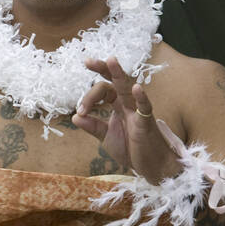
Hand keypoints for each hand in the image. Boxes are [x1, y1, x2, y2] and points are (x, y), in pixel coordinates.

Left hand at [74, 56, 183, 183]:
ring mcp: (138, 111)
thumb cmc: (131, 149)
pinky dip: (141, 97)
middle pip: (114, 82)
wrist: (150, 165)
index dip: (88, 98)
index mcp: (117, 105)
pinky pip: (145, 107)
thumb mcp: (106, 137)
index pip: (103, 91)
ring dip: (118, 74)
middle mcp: (127, 104)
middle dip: (102, 69)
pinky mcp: (146, 122)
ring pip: (127, 88)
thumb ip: (92, 126)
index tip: (81, 112)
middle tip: (87, 60)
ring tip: (110, 60)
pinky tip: (136, 88)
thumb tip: (74, 117)